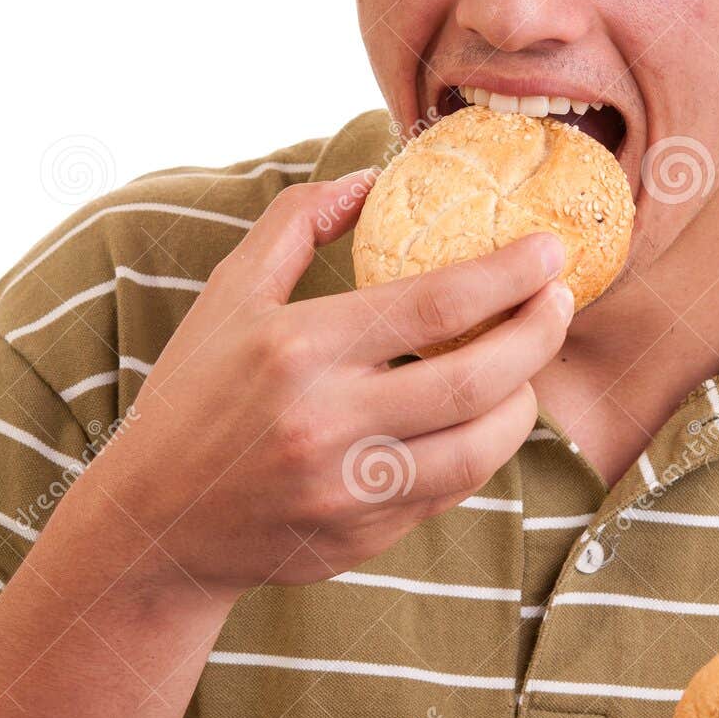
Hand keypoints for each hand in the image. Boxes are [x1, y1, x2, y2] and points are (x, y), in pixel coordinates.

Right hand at [88, 168, 572, 601]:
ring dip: (523, 402)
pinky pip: (452, 491)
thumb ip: (297, 224)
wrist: (157, 524)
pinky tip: (483, 419)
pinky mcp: (363, 538)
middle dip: (539, 334)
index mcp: (296, 349)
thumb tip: (372, 179)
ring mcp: (347, 490)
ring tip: (528, 367)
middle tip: (562, 302)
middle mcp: (325, 422)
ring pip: (479, 448)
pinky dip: (481, 451)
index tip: (550, 252)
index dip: (509, 275)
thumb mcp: (229, 295)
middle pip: (475, 378)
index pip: (433, 304)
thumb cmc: (196, 396)